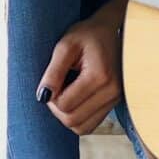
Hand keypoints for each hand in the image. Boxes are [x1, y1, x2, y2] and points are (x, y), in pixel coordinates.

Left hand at [37, 0, 125, 134]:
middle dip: (57, 108)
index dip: (51, 97)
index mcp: (100, 76)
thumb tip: (43, 97)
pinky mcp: (114, 104)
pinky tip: (76, 98)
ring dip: (67, 115)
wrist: (110, 31)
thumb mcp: (65, 46)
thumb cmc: (87, 35)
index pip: (65, 105)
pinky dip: (78, 117)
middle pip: (73, 121)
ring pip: (82, 127)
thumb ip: (53, 72)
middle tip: (57, 87)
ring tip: (67, 92)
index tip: (52, 80)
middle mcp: (112, 92)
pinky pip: (90, 125)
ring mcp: (115, 100)